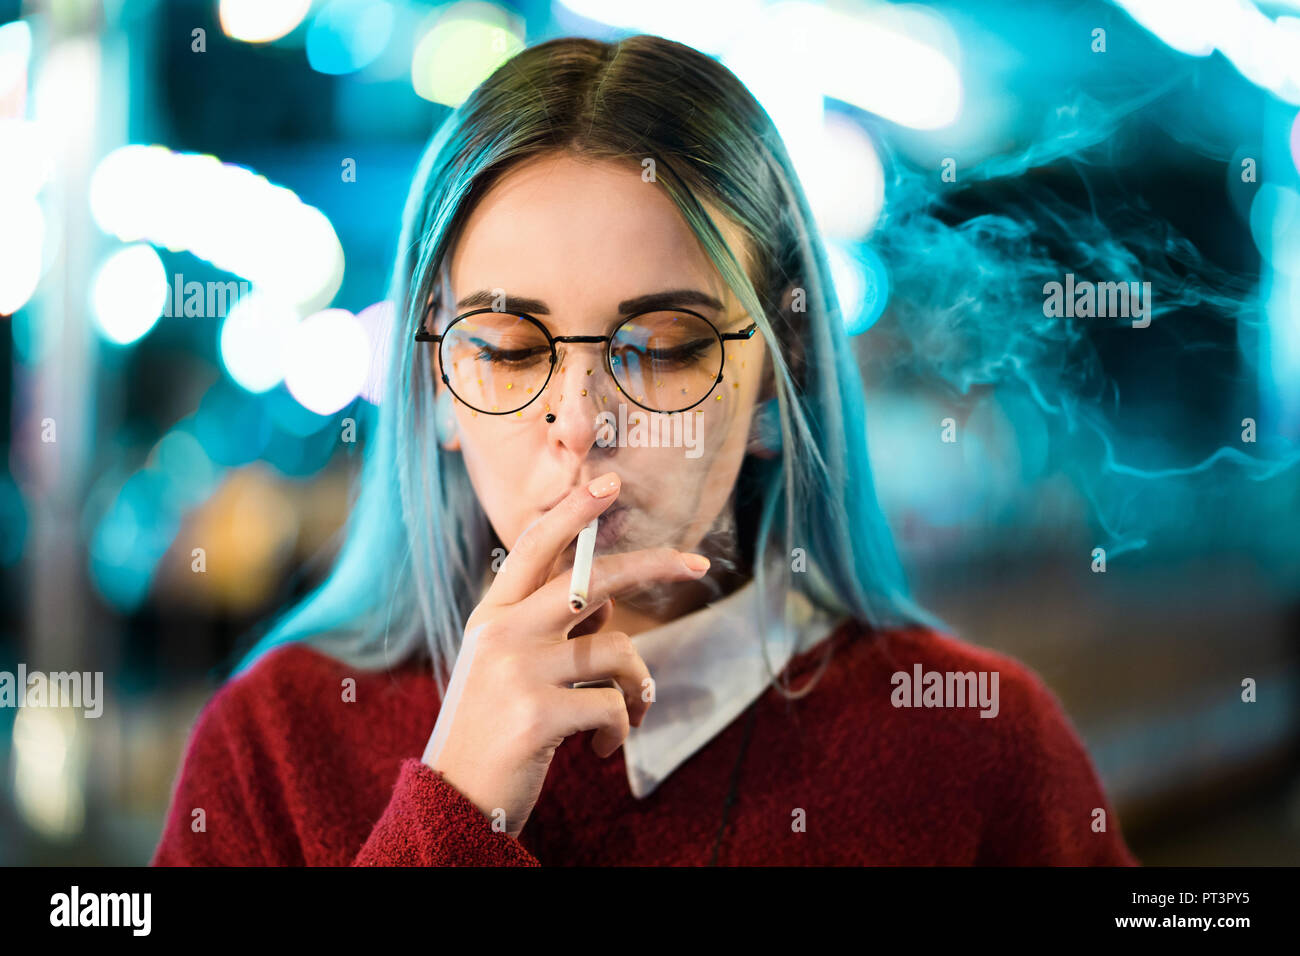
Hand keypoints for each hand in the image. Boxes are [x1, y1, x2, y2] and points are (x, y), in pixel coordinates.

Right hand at [422, 471, 710, 838]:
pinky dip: (621, 731)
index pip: (535, 546)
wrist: (455, 801)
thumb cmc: (493, 730)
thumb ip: (550, 629)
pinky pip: (614, 706)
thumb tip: (608, 601)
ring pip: (618, 651)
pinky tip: (598, 749)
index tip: (610, 482)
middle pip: (595, 581)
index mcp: (493, 615)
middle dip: (654, 564)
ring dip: (638, 687)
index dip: (574, 512)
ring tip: (626, 716)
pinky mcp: (538, 714)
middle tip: (699, 561)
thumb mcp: (507, 667)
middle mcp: (502, 632)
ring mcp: (518, 670)